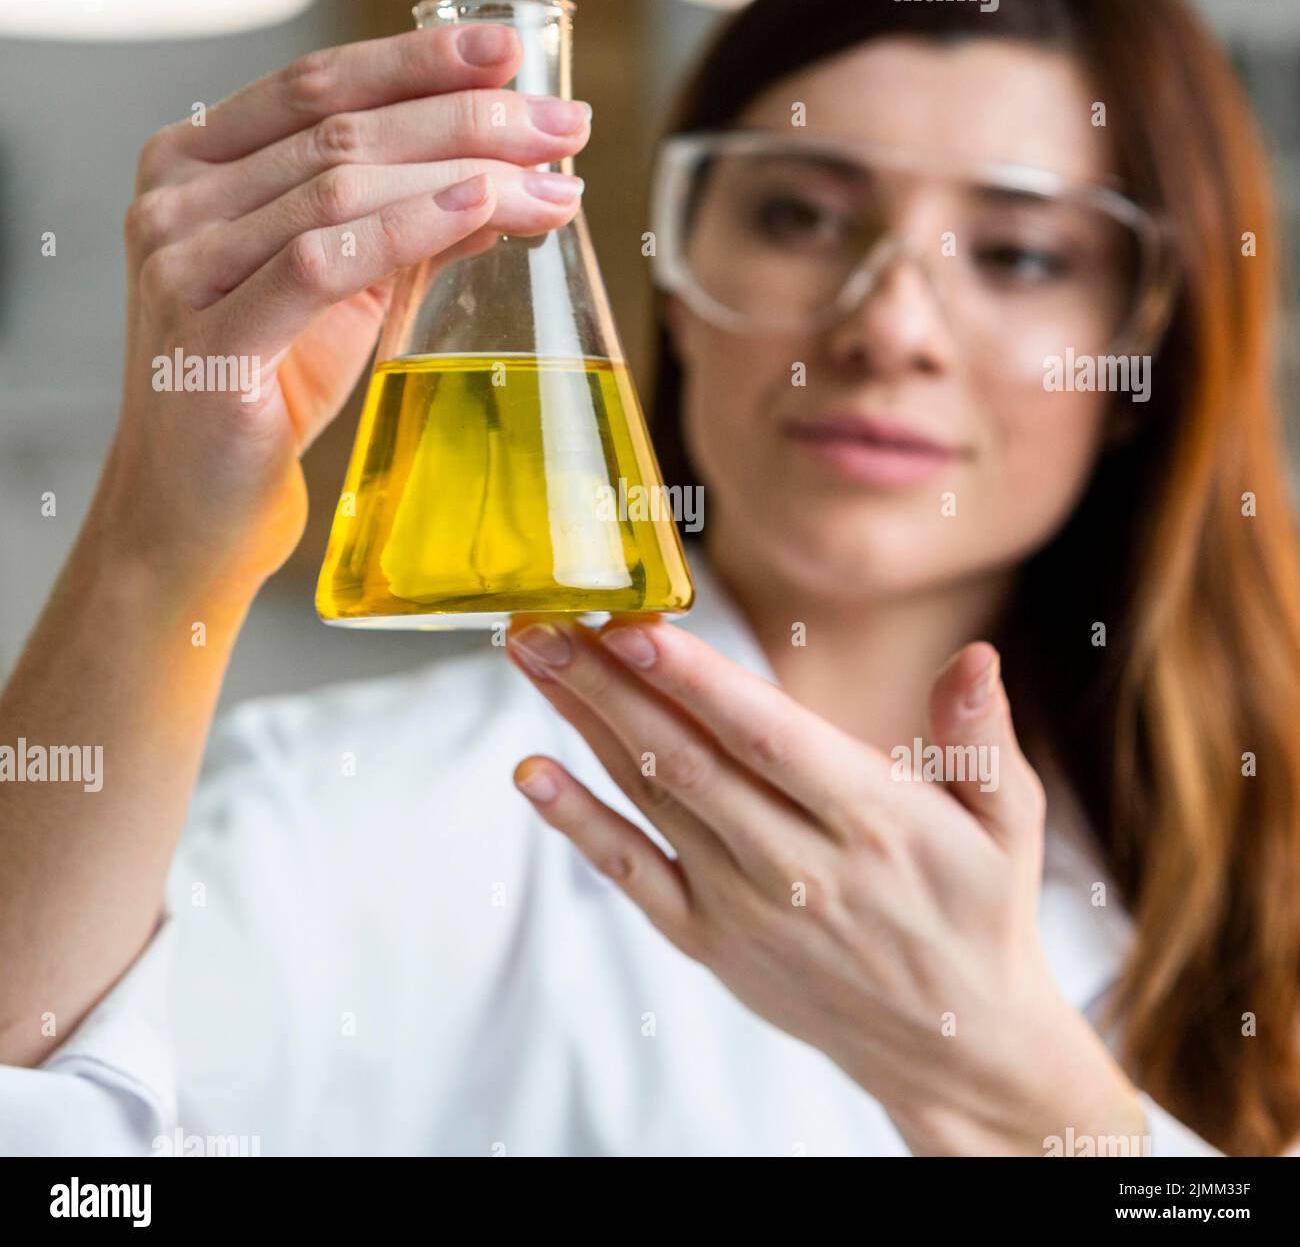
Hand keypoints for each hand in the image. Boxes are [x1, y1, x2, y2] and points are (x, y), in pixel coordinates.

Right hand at [98, 23, 590, 596]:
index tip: (512, 52)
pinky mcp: (209, 341)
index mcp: (195, 163)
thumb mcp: (342, 290)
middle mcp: (175, 199)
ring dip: (467, 172)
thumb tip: (505, 176)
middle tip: (567, 127)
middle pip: (343, 128)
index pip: (318, 83)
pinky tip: (481, 210)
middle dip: (472, 119)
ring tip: (555, 181)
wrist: (198, 510)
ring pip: (341, 185)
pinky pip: (323, 263)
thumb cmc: (266, 393)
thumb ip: (404, 225)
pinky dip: (410, 227)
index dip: (420, 58)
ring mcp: (182, 266)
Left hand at [506, 618, 1145, 1155]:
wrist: (951, 1045)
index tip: (634, 626)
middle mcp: (799, 863)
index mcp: (874, 819)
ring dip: (585, 725)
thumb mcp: (1008, 822)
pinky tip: (532, 773)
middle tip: (547, 623)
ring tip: (535, 658)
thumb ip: (981, 738)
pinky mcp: (711, 942)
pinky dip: (579, 824)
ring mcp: (745, 908)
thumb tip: (976, 658)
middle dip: (609, 685)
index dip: (698, 682)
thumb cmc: (977, 909)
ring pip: (652, 800)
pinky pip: (633, 876)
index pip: (769, 738)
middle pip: (687, 760)